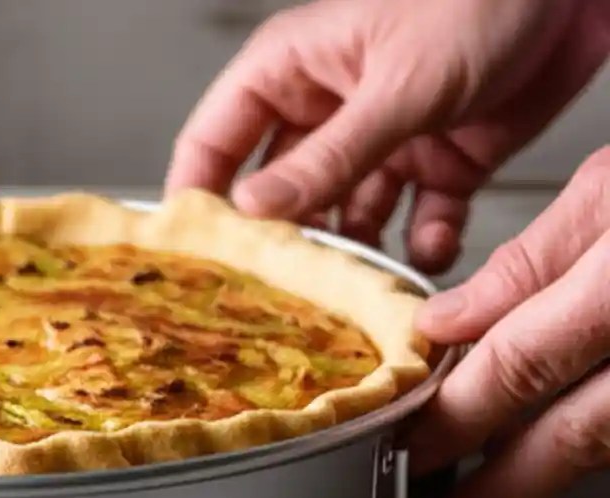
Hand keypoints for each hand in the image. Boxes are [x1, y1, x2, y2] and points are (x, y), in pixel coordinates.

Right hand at [165, 0, 609, 274]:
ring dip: (353, 252)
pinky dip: (422, 244)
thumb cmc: (481, 2)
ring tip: (355, 289)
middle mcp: (328, 108)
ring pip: (344, 213)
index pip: (214, 141)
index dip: (198, 198)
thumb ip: (327, 157)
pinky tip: (426, 256)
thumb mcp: (397, 88)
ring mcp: (381, 138)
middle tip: (276, 294)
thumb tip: (254, 210)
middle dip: (281, 241)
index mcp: (291, 71)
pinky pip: (416, 217)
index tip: (190, 257)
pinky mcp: (438, 160)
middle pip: (277, 191)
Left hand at [408, 148, 609, 497]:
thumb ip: (530, 263)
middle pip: (582, 434)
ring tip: (495, 486)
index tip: (412, 437)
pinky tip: (557, 445)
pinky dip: (598, 441)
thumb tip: (449, 321)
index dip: (457, 411)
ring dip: (552, 467)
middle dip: (502, 481)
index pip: (523, 363)